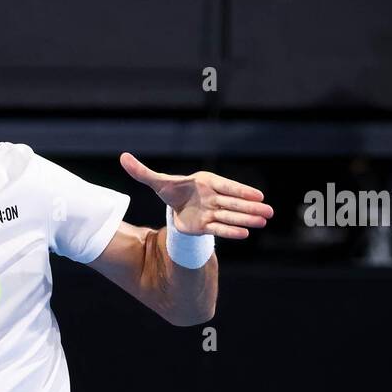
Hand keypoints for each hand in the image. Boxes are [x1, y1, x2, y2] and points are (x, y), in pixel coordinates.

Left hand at [119, 152, 273, 239]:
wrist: (174, 208)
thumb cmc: (172, 192)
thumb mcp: (156, 182)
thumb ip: (141, 171)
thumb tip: (123, 157)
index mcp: (205, 183)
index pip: (226, 186)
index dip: (242, 191)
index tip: (258, 195)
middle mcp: (212, 197)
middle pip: (233, 203)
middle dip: (250, 207)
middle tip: (269, 211)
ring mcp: (212, 211)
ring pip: (231, 216)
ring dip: (246, 219)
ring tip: (264, 221)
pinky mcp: (206, 225)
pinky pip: (220, 228)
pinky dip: (231, 231)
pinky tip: (246, 234)